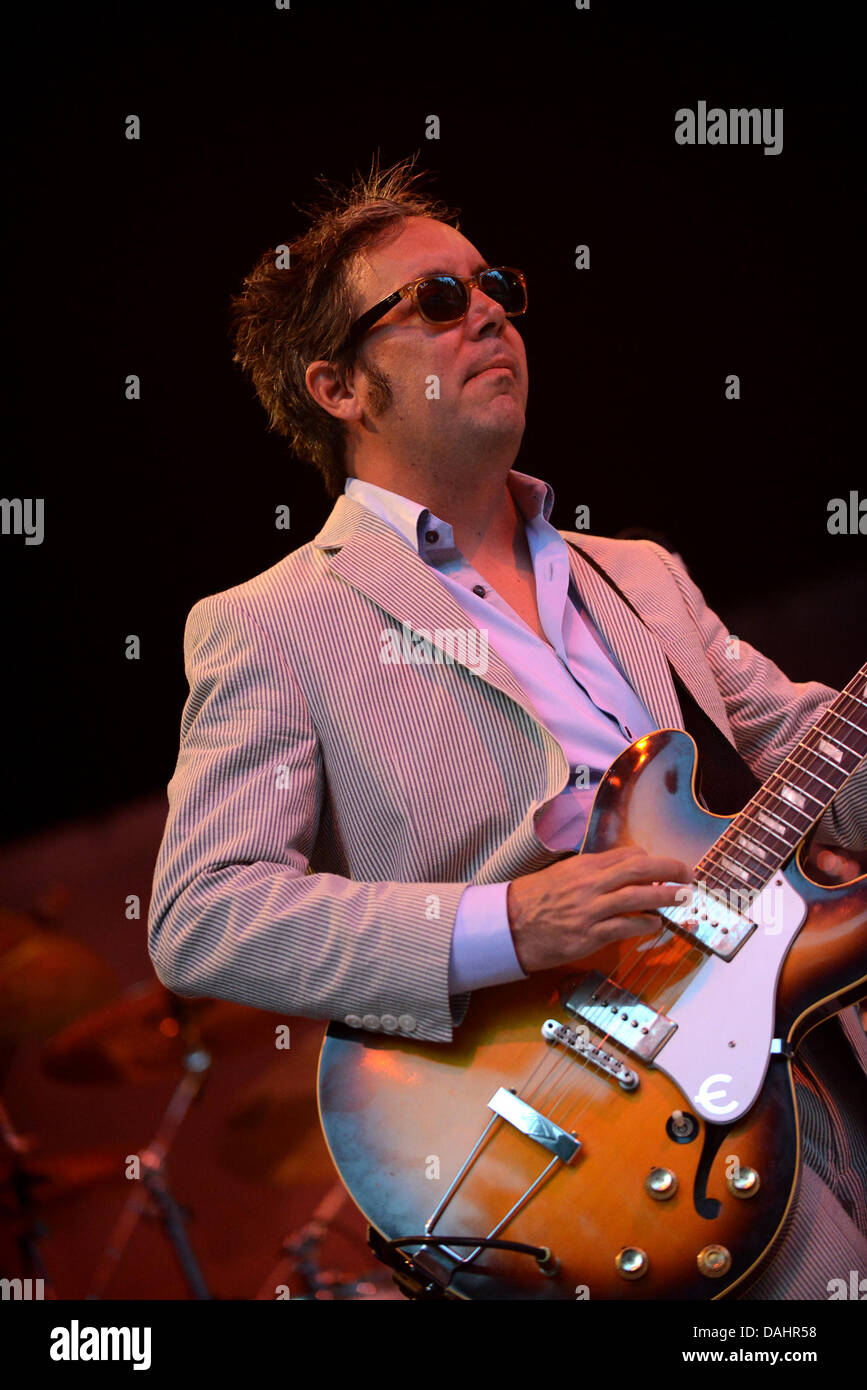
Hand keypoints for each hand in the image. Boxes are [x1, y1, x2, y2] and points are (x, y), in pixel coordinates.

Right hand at [507, 845, 691, 973]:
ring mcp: (591, 909)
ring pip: (637, 897)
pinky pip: (625, 926)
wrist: (509, 925)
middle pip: (639, 870)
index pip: (627, 856)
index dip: (651, 860)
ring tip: (683, 898)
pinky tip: (656, 924)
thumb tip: (621, 872)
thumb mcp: (563, 874)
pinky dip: (645, 923)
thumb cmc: (535, 899)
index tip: (664, 867)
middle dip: (669, 870)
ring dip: (665, 897)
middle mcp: (590, 883)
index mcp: (584, 866)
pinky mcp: (589, 935)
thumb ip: (591, 872)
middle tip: (688, 874)